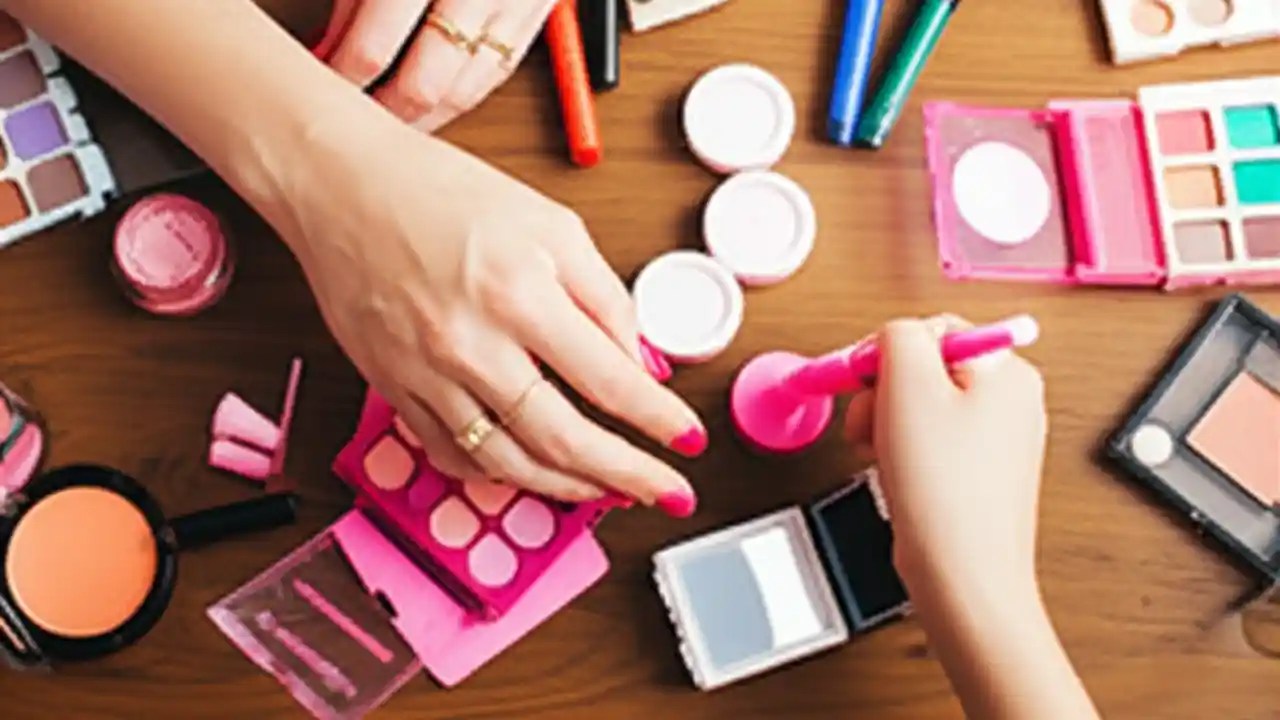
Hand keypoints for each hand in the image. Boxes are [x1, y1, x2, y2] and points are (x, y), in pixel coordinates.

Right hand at [274, 107, 704, 514]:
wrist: (340, 187)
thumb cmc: (443, 193)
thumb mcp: (550, 224)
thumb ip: (604, 296)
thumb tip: (638, 363)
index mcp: (519, 294)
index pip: (609, 381)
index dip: (658, 420)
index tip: (688, 441)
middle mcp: (471, 344)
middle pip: (563, 439)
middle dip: (627, 477)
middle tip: (667, 495)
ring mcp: (425, 375)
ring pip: (507, 463)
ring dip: (568, 488)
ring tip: (608, 493)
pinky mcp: (392, 389)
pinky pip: (450, 456)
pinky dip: (496, 475)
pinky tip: (529, 473)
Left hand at [315, 0, 554, 131]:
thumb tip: (328, 47)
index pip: (372, 48)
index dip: (342, 79)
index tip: (321, 88)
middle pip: (423, 85)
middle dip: (382, 112)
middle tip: (352, 118)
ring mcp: (510, 4)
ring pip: (464, 92)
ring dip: (422, 117)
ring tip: (388, 118)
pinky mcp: (535, 14)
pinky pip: (496, 75)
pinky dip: (462, 96)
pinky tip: (435, 101)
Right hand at [843, 316, 1046, 599]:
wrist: (964, 576)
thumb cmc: (946, 494)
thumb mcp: (908, 388)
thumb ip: (898, 338)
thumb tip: (894, 333)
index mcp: (1007, 370)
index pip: (933, 328)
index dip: (886, 353)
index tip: (860, 381)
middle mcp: (1011, 400)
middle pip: (926, 367)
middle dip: (885, 392)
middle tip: (872, 423)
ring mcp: (997, 438)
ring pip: (923, 405)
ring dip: (889, 422)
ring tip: (885, 454)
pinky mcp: (978, 472)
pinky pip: (931, 440)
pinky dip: (904, 451)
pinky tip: (900, 474)